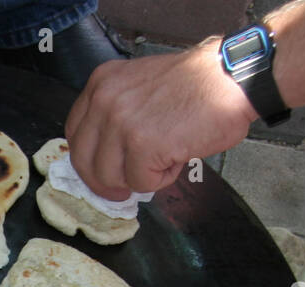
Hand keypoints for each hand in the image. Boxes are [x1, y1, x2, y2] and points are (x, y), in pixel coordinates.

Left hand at [65, 39, 255, 199]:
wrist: (229, 79)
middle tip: (125, 188)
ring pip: (110, 177)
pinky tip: (177, 157)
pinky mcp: (142, 145)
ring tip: (164, 158)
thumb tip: (104, 155)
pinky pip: (140, 183)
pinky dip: (161, 179)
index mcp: (101, 84)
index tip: (102, 172)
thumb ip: (115, 114)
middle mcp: (105, 100)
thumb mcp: (139, 87)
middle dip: (105, 182)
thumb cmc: (195, 85)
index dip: (88, 160)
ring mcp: (121, 123)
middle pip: (84, 162)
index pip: (75, 134)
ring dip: (138, 177)